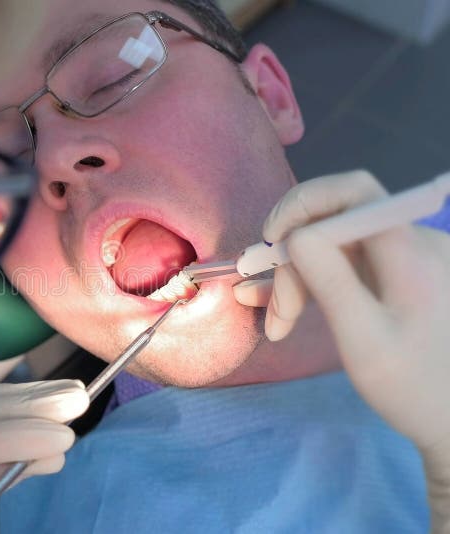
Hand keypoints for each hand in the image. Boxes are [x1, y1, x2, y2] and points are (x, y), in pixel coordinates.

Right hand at [233, 170, 449, 454]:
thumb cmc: (416, 389)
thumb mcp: (364, 341)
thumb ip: (331, 282)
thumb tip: (297, 235)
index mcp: (412, 252)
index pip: (354, 192)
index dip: (305, 203)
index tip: (271, 240)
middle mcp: (413, 245)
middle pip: (337, 227)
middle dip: (295, 263)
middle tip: (276, 316)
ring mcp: (407, 262)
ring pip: (336, 250)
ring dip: (299, 281)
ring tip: (276, 324)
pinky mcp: (400, 279)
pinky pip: (348, 268)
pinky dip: (316, 286)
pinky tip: (284, 311)